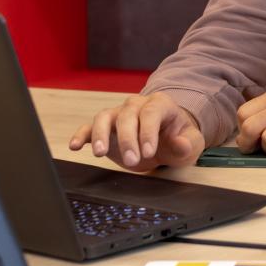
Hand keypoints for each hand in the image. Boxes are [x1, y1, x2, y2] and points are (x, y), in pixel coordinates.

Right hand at [68, 92, 205, 171]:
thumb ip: (187, 144)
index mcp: (160, 104)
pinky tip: (74, 146)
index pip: (151, 113)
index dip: (148, 131)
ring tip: (100, 153)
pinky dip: (81, 134)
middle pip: (127, 116)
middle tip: (132, 161)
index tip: (148, 152)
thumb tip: (181, 144)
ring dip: (100, 134)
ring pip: (104, 116)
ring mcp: (119, 114)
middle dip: (128, 139)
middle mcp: (137, 105)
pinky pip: (89, 126)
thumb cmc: (179, 139)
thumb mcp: (191, 143)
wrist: (166, 139)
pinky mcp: (106, 127)